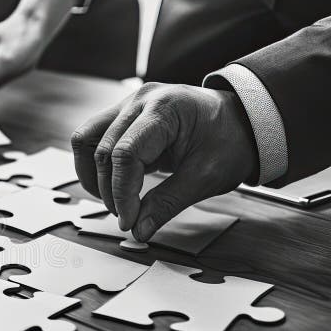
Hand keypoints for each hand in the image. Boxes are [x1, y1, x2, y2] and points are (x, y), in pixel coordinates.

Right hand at [71, 83, 256, 241]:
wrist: (244, 119)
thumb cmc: (231, 140)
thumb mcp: (205, 177)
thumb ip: (167, 204)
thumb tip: (139, 229)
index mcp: (165, 109)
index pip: (125, 155)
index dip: (122, 193)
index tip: (129, 220)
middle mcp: (140, 100)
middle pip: (102, 149)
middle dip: (109, 190)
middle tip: (127, 217)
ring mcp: (129, 104)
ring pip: (86, 140)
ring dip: (92, 174)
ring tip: (112, 199)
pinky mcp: (124, 114)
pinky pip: (92, 137)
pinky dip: (94, 163)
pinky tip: (110, 182)